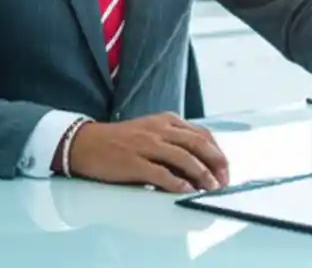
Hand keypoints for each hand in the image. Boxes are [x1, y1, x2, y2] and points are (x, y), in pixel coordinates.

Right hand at [61, 113, 228, 192]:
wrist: (86, 143)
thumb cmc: (122, 141)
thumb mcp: (152, 131)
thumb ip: (174, 141)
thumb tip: (201, 163)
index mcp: (167, 120)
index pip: (203, 135)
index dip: (217, 153)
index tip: (225, 170)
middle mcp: (160, 129)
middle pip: (198, 145)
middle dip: (216, 164)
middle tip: (223, 181)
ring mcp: (146, 145)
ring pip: (183, 158)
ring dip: (201, 174)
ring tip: (210, 188)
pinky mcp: (133, 162)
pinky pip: (160, 173)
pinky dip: (176, 183)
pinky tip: (186, 190)